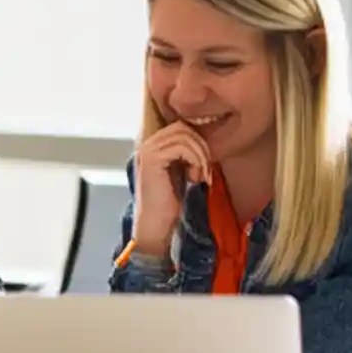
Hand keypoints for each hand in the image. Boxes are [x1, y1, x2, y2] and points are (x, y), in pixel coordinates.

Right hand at [132, 121, 211, 256]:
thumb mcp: (180, 171)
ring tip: (200, 175)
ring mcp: (147, 151)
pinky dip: (195, 160)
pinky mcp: (152, 160)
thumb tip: (202, 138)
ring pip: (184, 135)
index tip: (203, 165)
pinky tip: (194, 178)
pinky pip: (182, 147)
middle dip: (201, 146)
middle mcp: (146, 144)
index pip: (180, 127)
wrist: (157, 225)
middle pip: (182, 127)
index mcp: (152, 146)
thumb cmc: (170, 202)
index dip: (198, 141)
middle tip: (204, 169)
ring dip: (200, 155)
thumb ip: (185, 153)